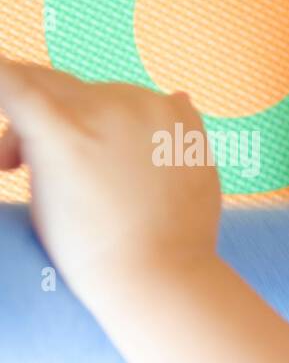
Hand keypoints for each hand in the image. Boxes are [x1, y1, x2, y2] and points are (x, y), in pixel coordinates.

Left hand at [0, 56, 220, 303]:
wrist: (162, 279)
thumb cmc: (175, 246)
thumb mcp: (196, 181)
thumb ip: (182, 140)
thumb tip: (180, 97)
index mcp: (174, 114)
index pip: (114, 97)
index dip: (87, 118)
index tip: (76, 159)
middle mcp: (142, 102)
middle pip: (74, 89)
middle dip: (48, 121)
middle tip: (18, 168)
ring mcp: (105, 113)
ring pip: (43, 89)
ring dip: (21, 127)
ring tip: (11, 168)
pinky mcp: (65, 133)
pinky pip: (10, 83)